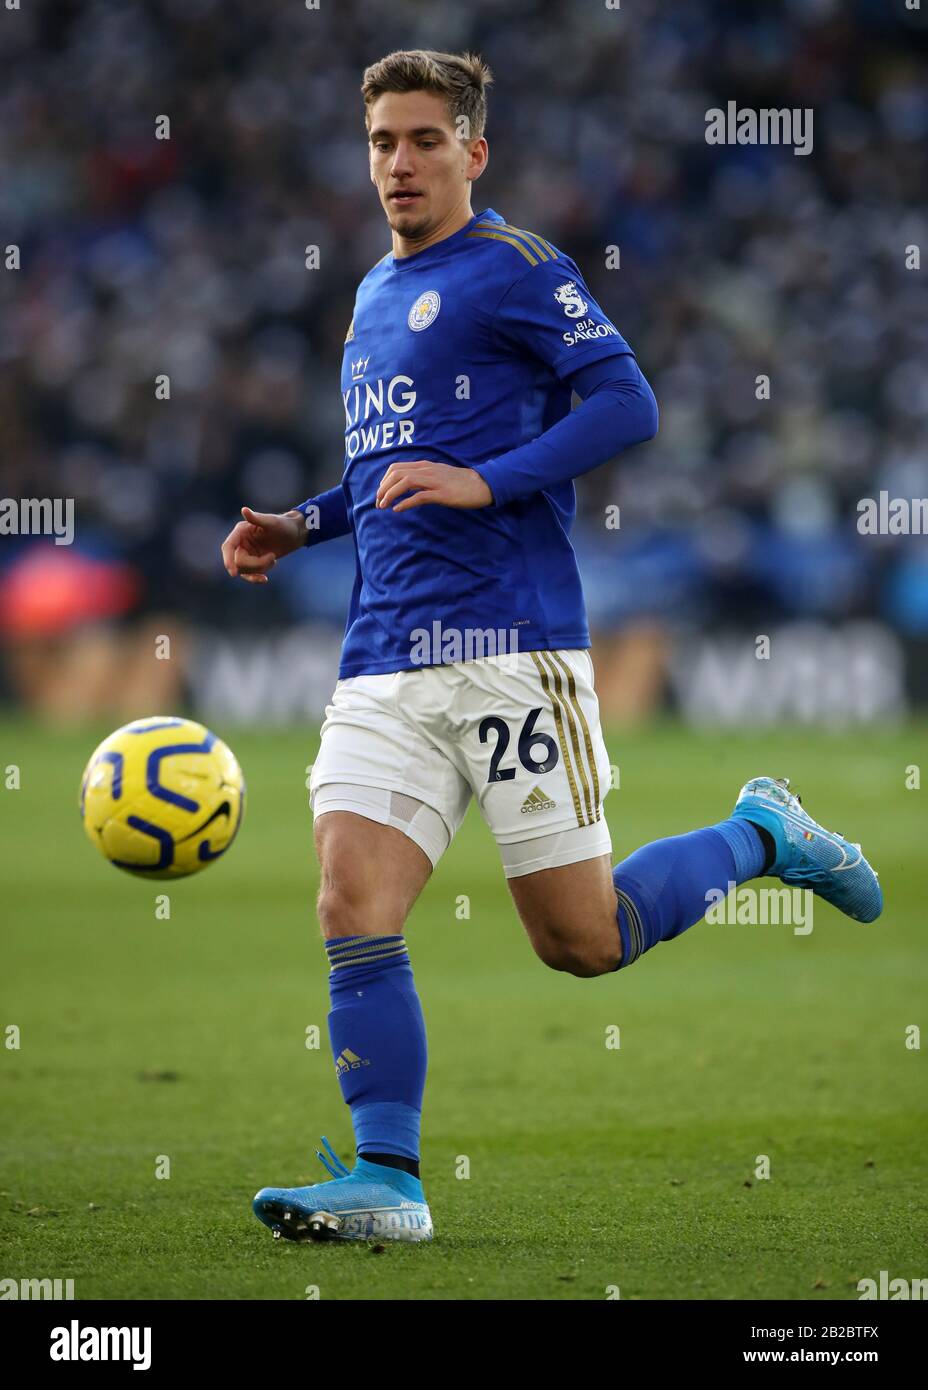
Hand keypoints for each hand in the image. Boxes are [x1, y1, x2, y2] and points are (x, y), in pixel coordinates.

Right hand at [221, 506, 305, 583]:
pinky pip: (249, 575)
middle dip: (256, 564)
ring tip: (274, 558)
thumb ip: (257, 518)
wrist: (294, 534)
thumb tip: (244, 510)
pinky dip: (256, 578)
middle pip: (238, 562)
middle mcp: (240, 543)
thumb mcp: (272, 522)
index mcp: (241, 531)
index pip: (228, 547)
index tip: (233, 574)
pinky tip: (265, 579)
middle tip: (273, 556)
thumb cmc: (283, 525)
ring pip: (244, 570)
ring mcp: (246, 553)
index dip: (228, 560)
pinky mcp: (252, 562)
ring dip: (261, 568)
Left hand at [376, 460, 492, 512]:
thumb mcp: (438, 475)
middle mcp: (427, 470)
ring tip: (383, 506)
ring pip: (405, 482)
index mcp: (424, 465)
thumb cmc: (460, 482)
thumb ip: (423, 478)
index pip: (396, 467)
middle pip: (396, 474)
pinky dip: (405, 503)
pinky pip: (419, 496)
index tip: (381, 493)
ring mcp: (434, 481)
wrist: (482, 484)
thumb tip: (407, 487)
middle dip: (383, 488)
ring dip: (390, 494)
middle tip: (378, 502)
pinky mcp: (442, 494)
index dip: (384, 481)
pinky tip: (397, 509)